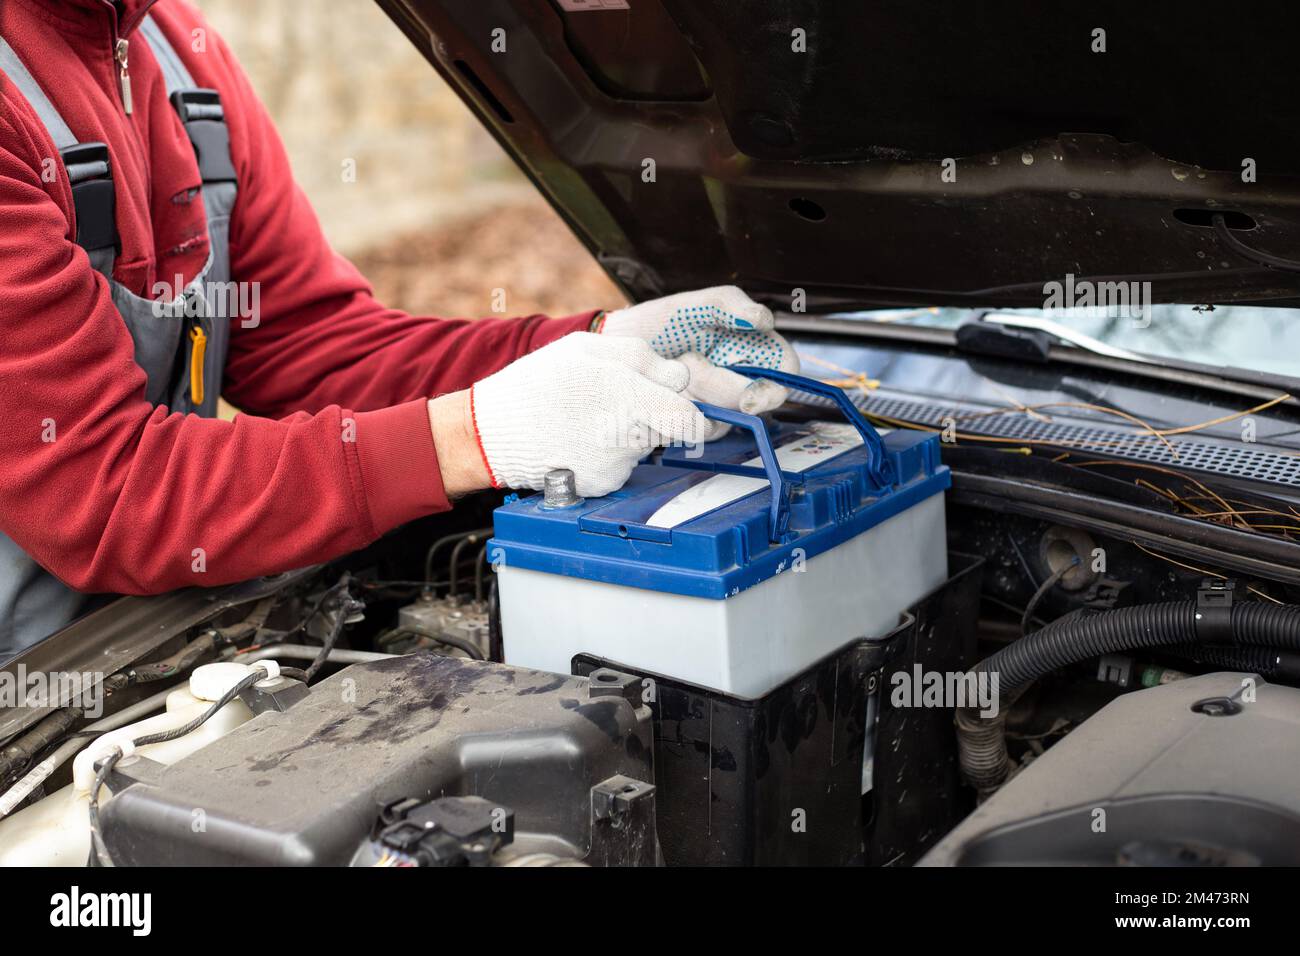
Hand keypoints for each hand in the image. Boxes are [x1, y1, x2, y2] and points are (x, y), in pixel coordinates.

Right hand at [441, 333, 707, 498]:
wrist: (491, 435)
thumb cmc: (537, 385)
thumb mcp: (586, 347)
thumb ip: (640, 356)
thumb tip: (680, 376)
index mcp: (625, 392)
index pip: (689, 417)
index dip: (691, 408)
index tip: (678, 401)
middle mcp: (625, 434)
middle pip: (671, 429)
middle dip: (658, 416)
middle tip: (623, 405)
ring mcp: (615, 464)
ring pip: (646, 445)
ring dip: (632, 432)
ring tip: (591, 419)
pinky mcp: (603, 484)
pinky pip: (624, 465)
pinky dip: (611, 453)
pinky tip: (582, 441)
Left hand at [598, 286, 799, 426]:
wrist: (619, 343)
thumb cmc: (662, 321)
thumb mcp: (697, 304)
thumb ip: (731, 305)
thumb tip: (765, 319)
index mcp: (753, 348)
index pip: (785, 371)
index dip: (776, 385)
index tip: (751, 394)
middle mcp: (741, 379)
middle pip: (757, 401)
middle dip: (721, 385)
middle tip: (690, 361)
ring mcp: (718, 404)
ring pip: (726, 416)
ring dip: (697, 393)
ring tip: (671, 366)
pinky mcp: (693, 422)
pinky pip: (697, 429)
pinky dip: (679, 409)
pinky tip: (662, 388)